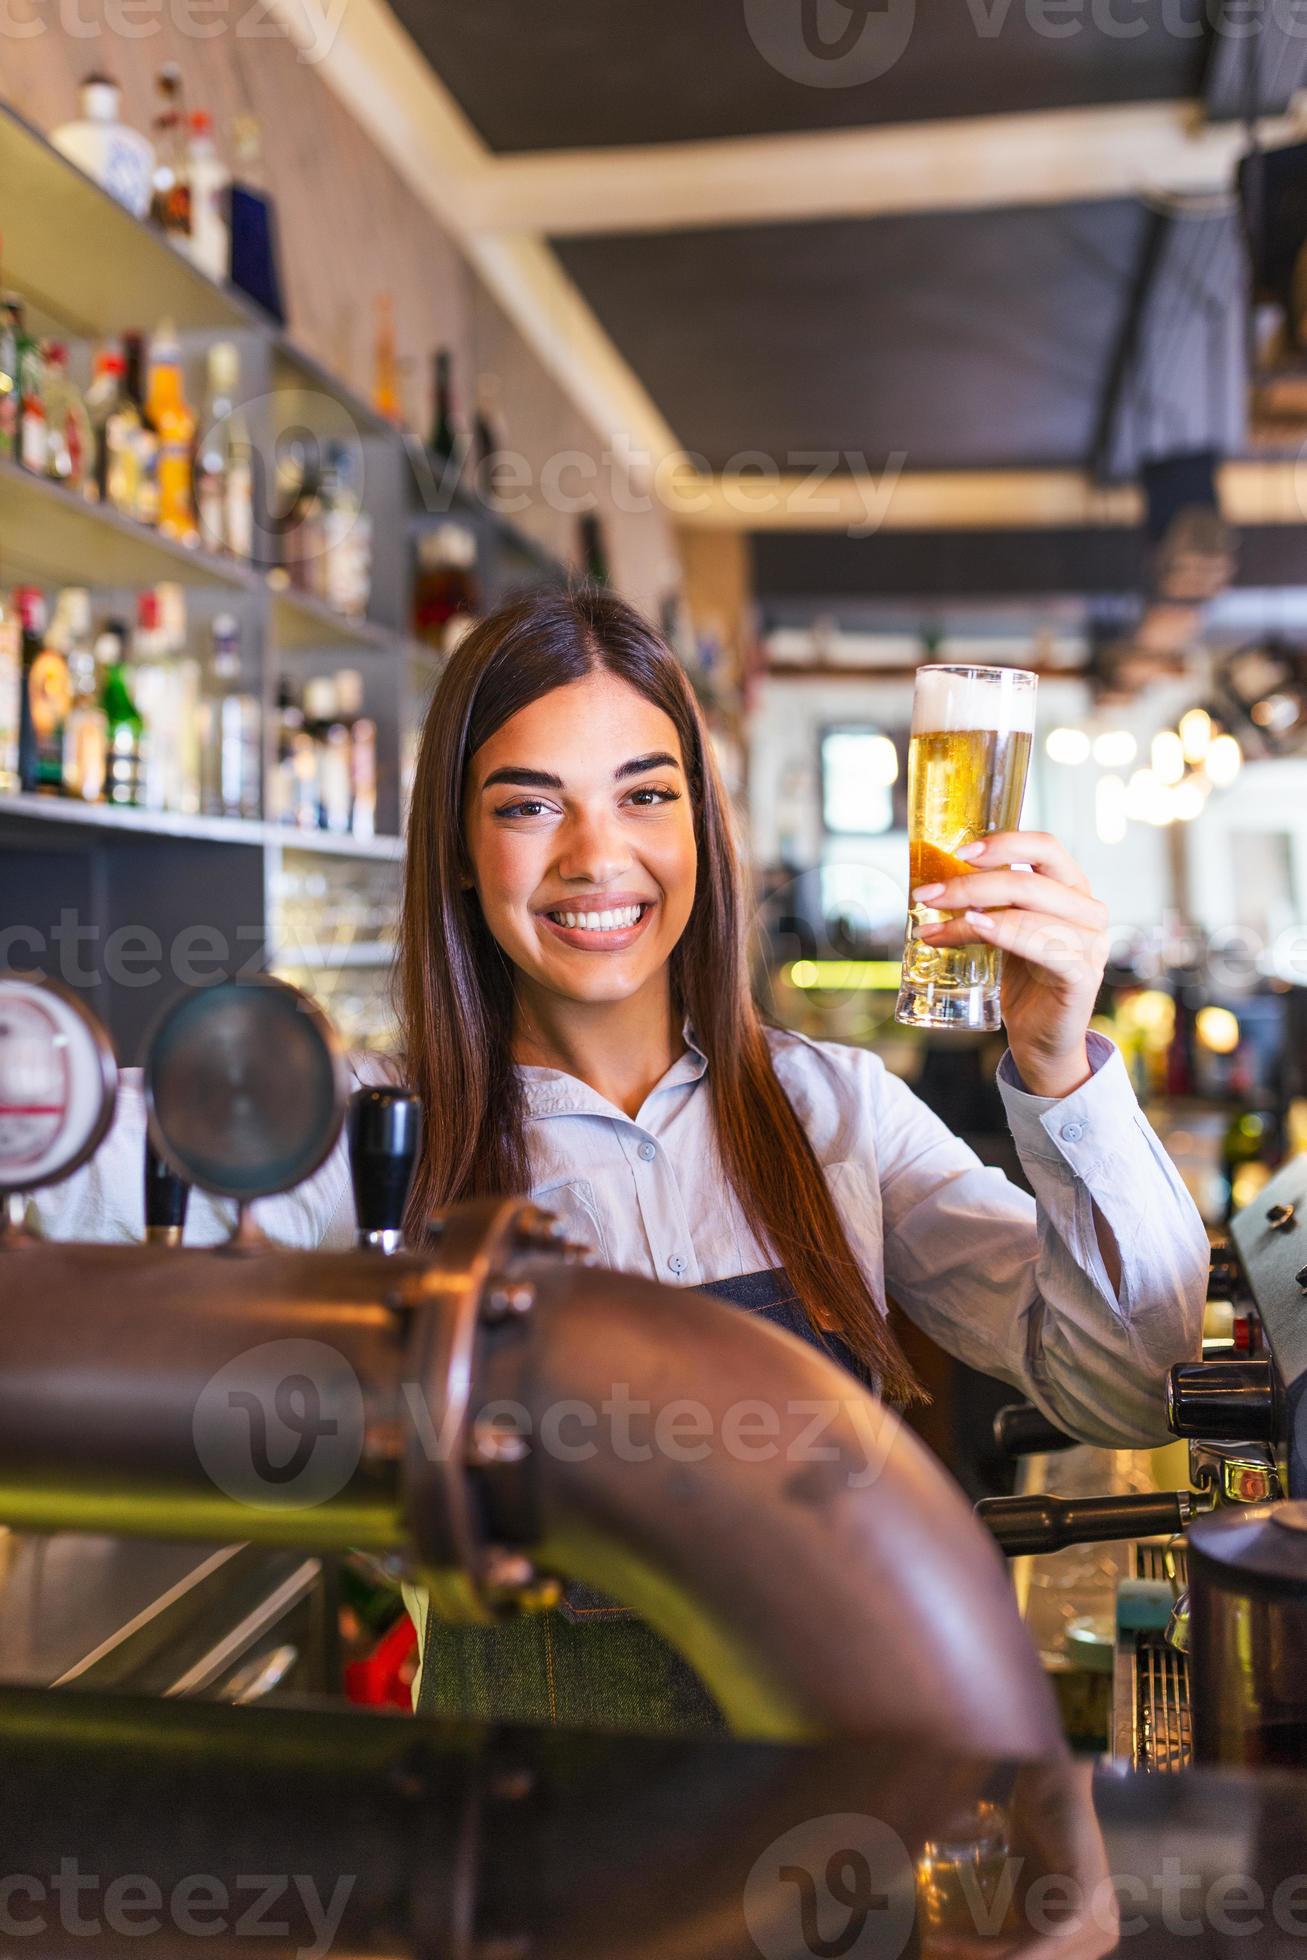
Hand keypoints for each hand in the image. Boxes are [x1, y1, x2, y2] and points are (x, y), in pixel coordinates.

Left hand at [912, 830, 1109, 1097]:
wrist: (1042, 1042)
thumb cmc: (1023, 983)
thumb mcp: (1003, 934)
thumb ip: (987, 905)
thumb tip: (933, 882)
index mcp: (1072, 890)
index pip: (1045, 847)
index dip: (1004, 843)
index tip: (959, 852)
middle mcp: (1088, 911)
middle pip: (1029, 880)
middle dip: (970, 885)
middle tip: (926, 896)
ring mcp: (1091, 944)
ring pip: (1029, 910)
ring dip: (971, 914)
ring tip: (933, 927)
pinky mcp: (1082, 977)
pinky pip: (1045, 946)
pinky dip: (1005, 933)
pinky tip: (975, 929)